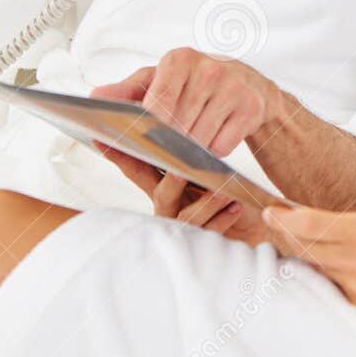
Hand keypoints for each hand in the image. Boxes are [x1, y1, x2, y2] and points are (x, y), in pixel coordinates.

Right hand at [100, 147, 266, 242]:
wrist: (252, 223)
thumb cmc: (221, 190)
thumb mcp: (203, 162)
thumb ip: (183, 142)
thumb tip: (161, 113)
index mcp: (161, 186)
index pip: (137, 168)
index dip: (119, 155)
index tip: (103, 137)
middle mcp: (169, 208)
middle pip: (162, 194)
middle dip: (171, 181)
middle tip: (181, 169)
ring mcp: (185, 228)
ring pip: (189, 217)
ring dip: (206, 203)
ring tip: (223, 190)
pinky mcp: (205, 243)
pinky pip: (212, 232)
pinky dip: (223, 219)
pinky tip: (236, 206)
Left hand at [129, 48, 289, 156]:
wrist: (248, 84)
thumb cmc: (194, 82)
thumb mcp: (159, 80)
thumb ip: (126, 91)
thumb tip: (94, 98)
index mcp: (179, 59)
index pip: (155, 105)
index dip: (147, 128)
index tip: (142, 139)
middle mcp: (208, 69)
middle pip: (176, 128)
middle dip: (168, 144)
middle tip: (166, 147)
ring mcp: (232, 89)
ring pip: (198, 140)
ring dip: (190, 151)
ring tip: (190, 141)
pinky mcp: (250, 109)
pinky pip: (221, 147)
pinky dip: (212, 152)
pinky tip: (213, 137)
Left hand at [261, 205, 355, 311]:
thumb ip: (344, 220)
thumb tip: (311, 220)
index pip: (309, 226)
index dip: (283, 220)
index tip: (270, 212)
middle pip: (304, 249)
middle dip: (286, 235)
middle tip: (277, 222)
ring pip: (316, 266)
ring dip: (306, 253)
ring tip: (303, 239)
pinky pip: (333, 283)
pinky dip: (329, 271)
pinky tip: (337, 261)